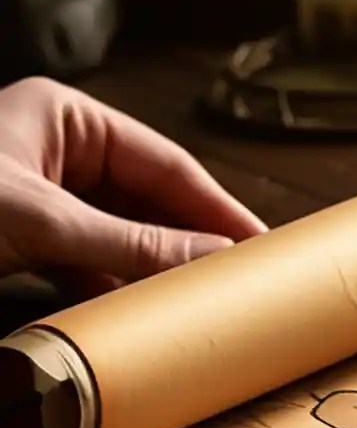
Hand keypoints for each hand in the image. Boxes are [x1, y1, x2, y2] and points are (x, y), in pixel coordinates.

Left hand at [0, 76, 265, 297]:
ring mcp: (43, 197)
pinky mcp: (27, 240)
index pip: (166, 165)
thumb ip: (129, 244)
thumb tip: (209, 257)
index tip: (258, 242)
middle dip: (190, 241)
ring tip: (197, 296)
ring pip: (122, 235)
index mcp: (66, 119)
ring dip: (154, 270)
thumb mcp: (42, 222)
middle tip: (237, 275)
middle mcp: (59, 152)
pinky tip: (144, 308)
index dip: (217, 207)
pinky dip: (114, 287)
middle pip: (149, 201)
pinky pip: (88, 262)